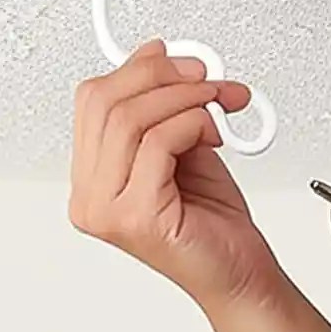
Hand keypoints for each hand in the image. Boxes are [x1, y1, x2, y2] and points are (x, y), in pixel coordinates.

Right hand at [68, 39, 287, 320]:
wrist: (240, 275)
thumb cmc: (213, 223)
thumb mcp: (183, 146)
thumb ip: (164, 107)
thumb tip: (159, 56)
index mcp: (92, 177)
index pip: (93, 101)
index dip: (138, 69)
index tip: (180, 62)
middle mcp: (90, 196)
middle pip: (105, 103)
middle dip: (165, 77)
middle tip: (205, 79)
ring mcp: (106, 210)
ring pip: (130, 119)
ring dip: (185, 100)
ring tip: (217, 108)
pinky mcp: (135, 217)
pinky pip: (157, 144)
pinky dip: (193, 126)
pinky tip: (213, 137)